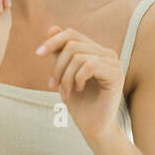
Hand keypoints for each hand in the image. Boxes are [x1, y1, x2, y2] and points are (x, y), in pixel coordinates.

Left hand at [36, 25, 124, 139]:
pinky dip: (77, 78)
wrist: (93, 127)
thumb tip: (52, 27)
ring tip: (65, 92)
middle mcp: (106, 53)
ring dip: (65, 76)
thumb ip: (59, 53)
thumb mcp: (63, 74)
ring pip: (78, 56)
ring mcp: (113, 62)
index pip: (72, 34)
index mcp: (94, 51)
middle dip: (57, 66)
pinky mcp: (116, 73)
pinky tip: (78, 90)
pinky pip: (89, 65)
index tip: (37, 54)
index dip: (53, 41)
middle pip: (72, 45)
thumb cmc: (79, 103)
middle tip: (53, 85)